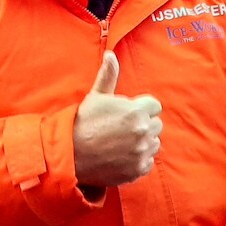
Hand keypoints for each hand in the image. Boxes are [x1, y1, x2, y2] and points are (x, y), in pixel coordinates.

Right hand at [72, 51, 162, 187]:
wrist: (69, 155)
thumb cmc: (82, 123)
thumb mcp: (95, 97)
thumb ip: (108, 76)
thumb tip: (111, 55)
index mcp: (135, 111)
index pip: (154, 106)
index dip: (141, 109)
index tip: (127, 114)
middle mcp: (142, 132)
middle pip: (156, 125)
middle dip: (143, 125)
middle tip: (122, 129)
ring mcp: (141, 152)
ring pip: (154, 143)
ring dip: (143, 143)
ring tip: (121, 143)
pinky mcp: (138, 170)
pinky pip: (148, 161)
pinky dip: (138, 160)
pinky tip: (122, 156)